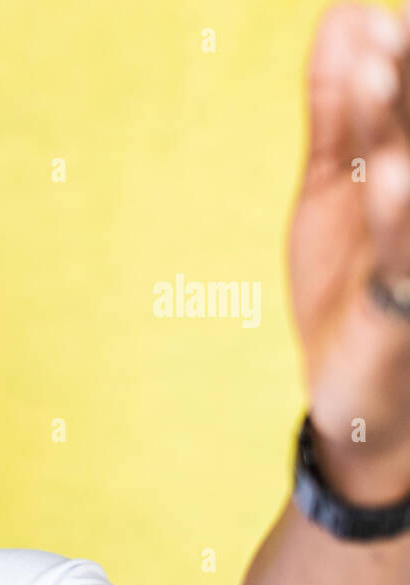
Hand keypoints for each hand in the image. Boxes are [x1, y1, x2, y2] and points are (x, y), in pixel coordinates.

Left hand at [289, 3, 409, 504]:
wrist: (359, 394)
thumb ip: (339, 111)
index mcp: (408, 173)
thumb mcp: (335, 187)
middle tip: (394, 25)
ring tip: (380, 71)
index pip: (404, 106)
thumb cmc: (354, 281)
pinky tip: (385, 174)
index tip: (382, 17)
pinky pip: (404, 259)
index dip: (397, 62)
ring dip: (399, 129)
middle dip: (404, 84)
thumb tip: (347, 12)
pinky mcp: (404, 307)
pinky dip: (397, 216)